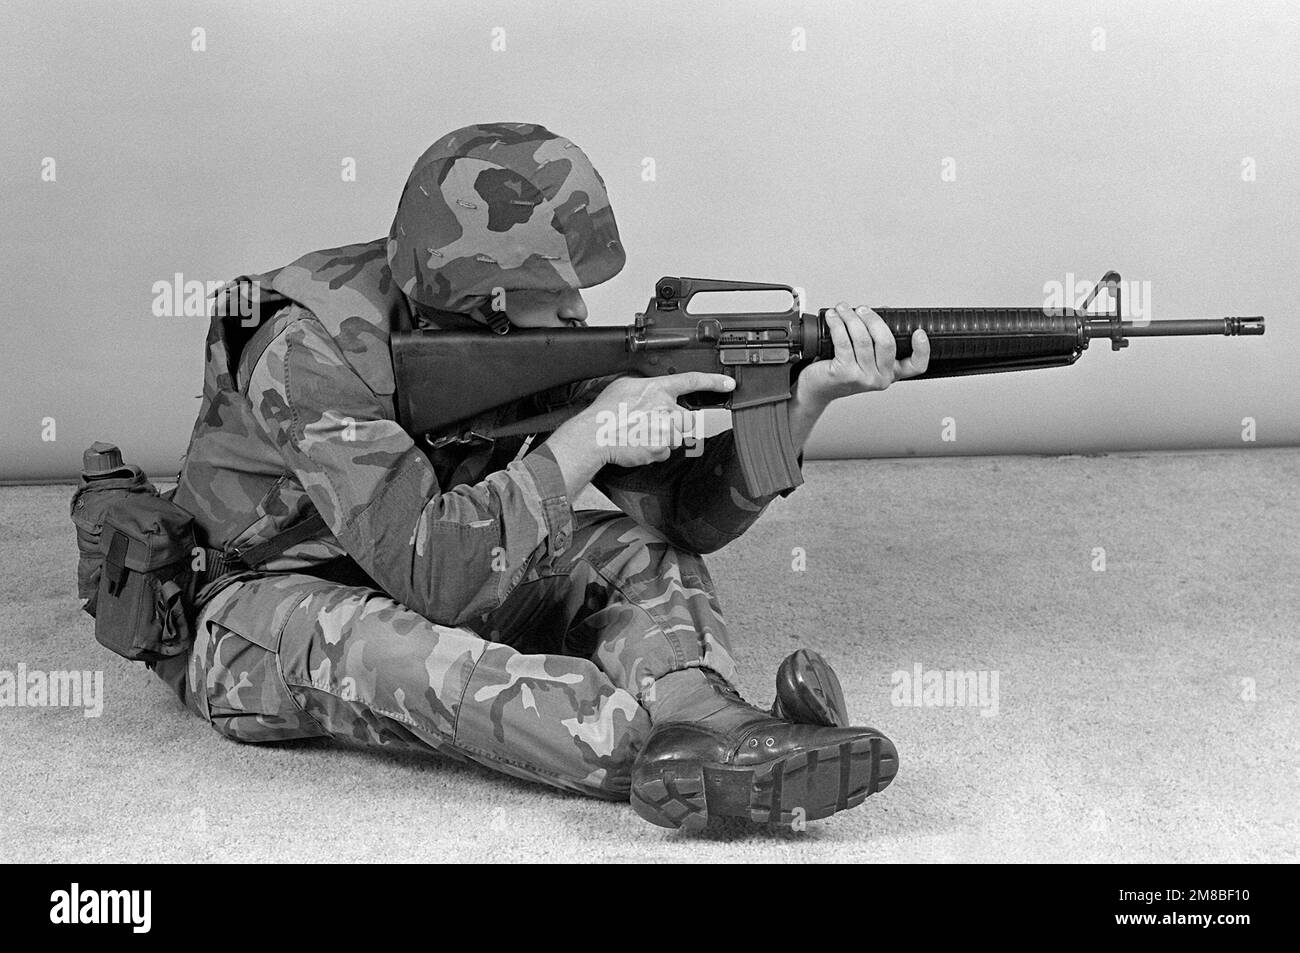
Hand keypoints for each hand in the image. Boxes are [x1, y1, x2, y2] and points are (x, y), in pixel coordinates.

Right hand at [545, 372, 735, 491]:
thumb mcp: (624, 386)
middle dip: (676, 424)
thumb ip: (645, 387)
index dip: (714, 382)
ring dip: (664, 438)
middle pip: (688, 418)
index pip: (692, 381)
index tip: (728, 385)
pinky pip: (665, 452)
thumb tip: (652, 391)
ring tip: (640, 434)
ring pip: (677, 437)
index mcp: (657, 388)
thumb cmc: (605, 412)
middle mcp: (666, 408)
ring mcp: (666, 429)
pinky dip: (655, 451)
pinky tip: (639, 444)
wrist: (594, 436)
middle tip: (653, 425)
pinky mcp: (662, 448)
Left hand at [795, 303, 929, 407]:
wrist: (817, 388)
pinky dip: (837, 324)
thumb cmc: (840, 370)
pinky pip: (843, 341)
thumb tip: (880, 312)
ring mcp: (863, 378)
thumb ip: (875, 338)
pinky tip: (832, 317)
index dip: (922, 349)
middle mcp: (880, 378)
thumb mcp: (864, 357)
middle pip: (886, 342)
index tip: (919, 332)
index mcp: (891, 373)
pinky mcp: (845, 374)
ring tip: (842, 309)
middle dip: (872, 319)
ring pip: (862, 339)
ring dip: (851, 318)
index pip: (916, 365)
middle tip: (861, 309)